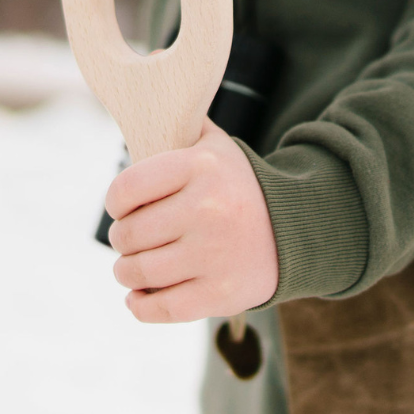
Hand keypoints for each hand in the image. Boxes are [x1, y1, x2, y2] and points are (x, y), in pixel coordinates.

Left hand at [105, 118, 276, 323]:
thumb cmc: (236, 187)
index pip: (125, 189)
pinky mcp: (222, 294)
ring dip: (126, 272)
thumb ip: (176, 126)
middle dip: (122, 240)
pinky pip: (161, 307)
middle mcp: (209, 210)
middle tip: (131, 240)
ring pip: (138, 271)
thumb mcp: (214, 146)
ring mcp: (215, 255)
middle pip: (128, 235)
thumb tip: (139, 106)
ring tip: (132, 267)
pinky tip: (138, 296)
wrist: (297, 229)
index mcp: (201, 168)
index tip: (123, 208)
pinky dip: (140, 305)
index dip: (115, 203)